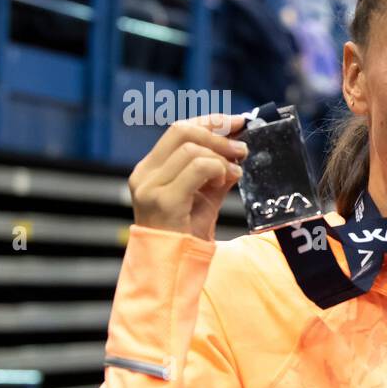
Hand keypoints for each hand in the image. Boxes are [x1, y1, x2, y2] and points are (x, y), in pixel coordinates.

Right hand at [129, 113, 249, 241]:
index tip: (238, 121)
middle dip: (218, 135)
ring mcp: (150, 187)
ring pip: (192, 148)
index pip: (178, 130)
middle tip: (242, 149)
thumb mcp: (206, 195)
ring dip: (221, 158)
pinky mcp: (164, 200)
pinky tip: (224, 183)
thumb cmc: (188, 233)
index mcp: (150, 169)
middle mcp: (144, 174)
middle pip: (182, 130)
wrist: (175, 266)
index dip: (210, 121)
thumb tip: (237, 148)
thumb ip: (217, 171)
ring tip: (233, 174)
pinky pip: (198, 168)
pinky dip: (218, 170)